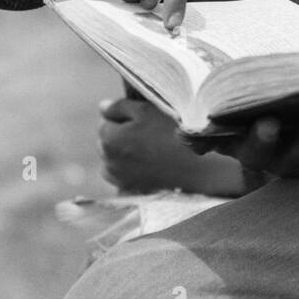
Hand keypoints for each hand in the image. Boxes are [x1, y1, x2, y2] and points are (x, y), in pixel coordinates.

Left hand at [98, 97, 246, 196]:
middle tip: (147, 131)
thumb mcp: (147, 109)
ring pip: (112, 162)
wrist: (196, 165)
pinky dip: (129, 170)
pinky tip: (148, 164)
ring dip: (122, 154)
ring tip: (148, 148)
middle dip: (119, 135)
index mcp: (110, 139)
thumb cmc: (172, 130)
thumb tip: (102, 107)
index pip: (105, 122)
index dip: (123, 116)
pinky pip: (121, 177)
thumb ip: (120, 107)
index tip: (142, 117)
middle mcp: (109, 162)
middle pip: (106, 143)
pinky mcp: (132, 192)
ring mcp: (120, 180)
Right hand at [187, 106, 298, 178]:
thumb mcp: (224, 107)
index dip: (260, 138)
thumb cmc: (244, 99)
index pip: (249, 149)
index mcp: (244, 147)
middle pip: (289, 156)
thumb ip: (206, 119)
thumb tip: (185, 135)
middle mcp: (275, 160)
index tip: (270, 121)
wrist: (276, 101)